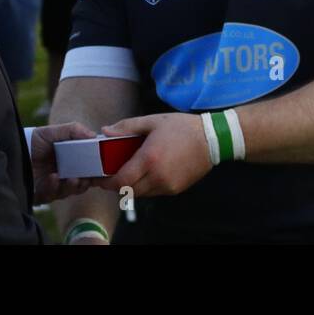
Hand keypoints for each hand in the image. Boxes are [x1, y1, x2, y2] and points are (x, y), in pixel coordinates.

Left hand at [30, 122, 97, 203]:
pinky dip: (55, 187)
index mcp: (70, 161)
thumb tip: (94, 135)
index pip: (88, 169)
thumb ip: (74, 130)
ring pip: (69, 191)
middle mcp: (63, 175)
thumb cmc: (34, 140)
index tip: (103, 167)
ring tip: (73, 179)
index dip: (96, 170)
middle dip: (87, 181)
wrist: (12, 150)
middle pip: (82, 182)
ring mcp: (53, 186)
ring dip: (73, 186)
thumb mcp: (54, 131)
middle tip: (90, 177)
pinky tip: (54, 178)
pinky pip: (52, 195)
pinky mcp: (42, 194)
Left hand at [94, 113, 212, 198]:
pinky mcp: (175, 190)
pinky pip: (153, 192)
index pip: (121, 180)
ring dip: (132, 186)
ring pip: (140, 194)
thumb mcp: (153, 121)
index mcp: (149, 158)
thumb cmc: (182, 128)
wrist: (212, 139)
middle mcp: (157, 176)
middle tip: (114, 173)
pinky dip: (146, 186)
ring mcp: (167, 185)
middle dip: (118, 184)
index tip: (101, 178)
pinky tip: (149, 172)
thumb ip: (127, 126)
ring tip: (132, 171)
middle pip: (128, 190)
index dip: (108, 182)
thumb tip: (105, 131)